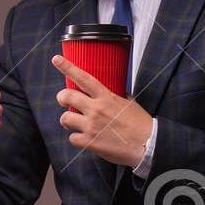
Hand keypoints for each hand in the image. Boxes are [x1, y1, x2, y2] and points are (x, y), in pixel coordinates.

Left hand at [52, 54, 152, 168]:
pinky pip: (72, 138)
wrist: (148, 144)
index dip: (68, 67)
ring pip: (65, 118)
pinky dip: (76, 139)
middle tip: (64, 101)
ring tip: (74, 123)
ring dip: (67, 120)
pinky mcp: (90, 142)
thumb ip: (115, 98)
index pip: (83, 78)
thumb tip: (110, 95)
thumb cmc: (141, 124)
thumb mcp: (129, 103)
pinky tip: (84, 139)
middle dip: (62, 97)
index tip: (56, 59)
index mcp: (106, 97)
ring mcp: (91, 126)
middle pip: (67, 96)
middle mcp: (96, 109)